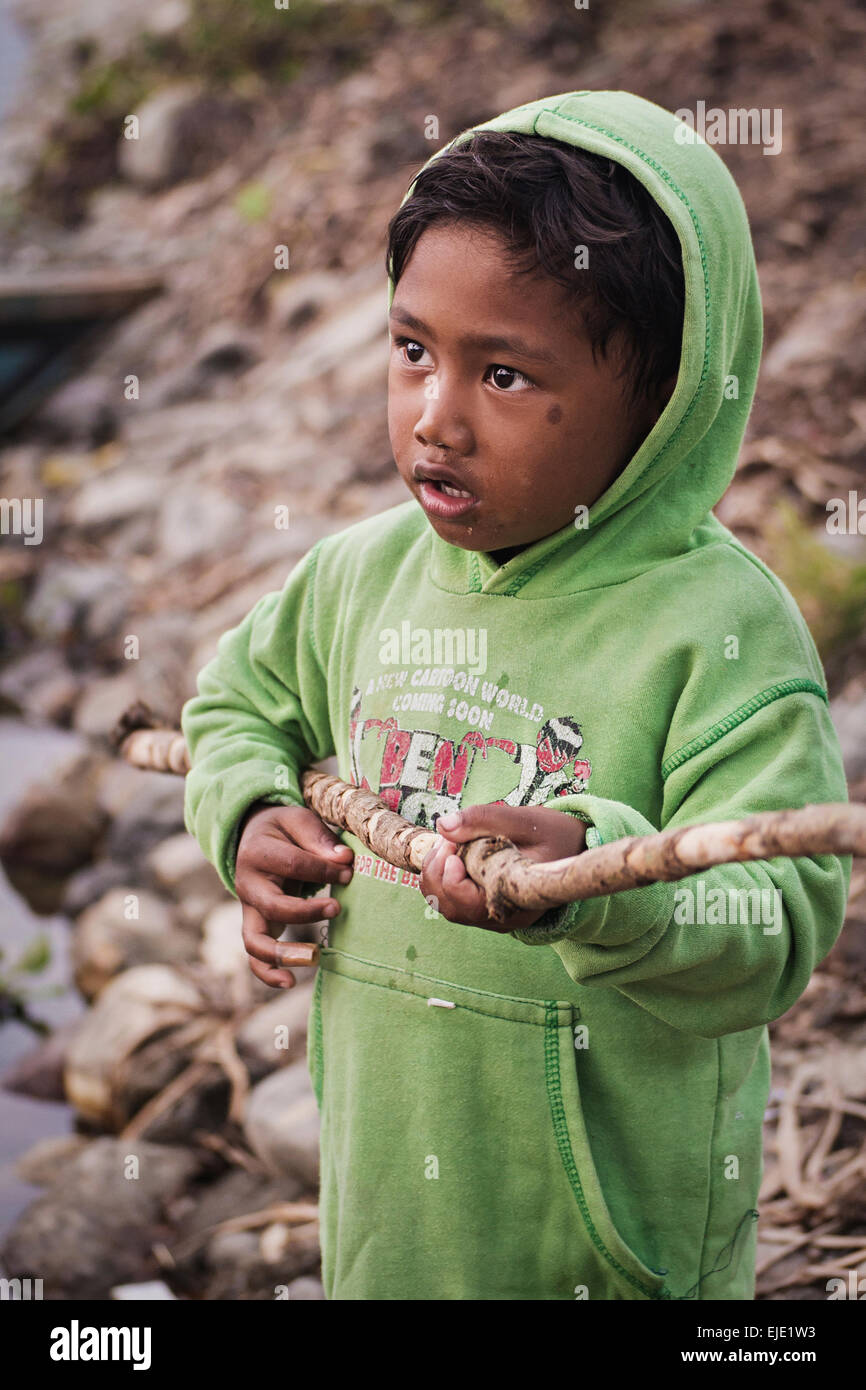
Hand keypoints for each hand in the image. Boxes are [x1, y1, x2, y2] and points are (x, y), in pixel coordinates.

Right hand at [235, 803, 352, 988]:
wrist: (252, 836)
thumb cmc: (282, 829)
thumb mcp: (297, 820)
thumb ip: (319, 838)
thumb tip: (345, 860)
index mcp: (258, 853)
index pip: (293, 865)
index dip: (324, 870)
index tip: (349, 871)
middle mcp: (247, 885)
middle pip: (273, 906)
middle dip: (307, 912)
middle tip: (337, 909)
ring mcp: (248, 910)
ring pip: (255, 940)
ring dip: (283, 954)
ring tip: (315, 957)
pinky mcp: (255, 926)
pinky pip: (254, 957)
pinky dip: (267, 974)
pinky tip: (290, 982)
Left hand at [419, 803, 586, 931]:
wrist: (575, 849)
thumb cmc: (555, 834)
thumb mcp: (526, 820)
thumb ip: (484, 819)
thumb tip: (443, 825)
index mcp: (519, 899)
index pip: (470, 905)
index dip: (451, 879)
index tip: (451, 844)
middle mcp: (506, 915)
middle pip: (452, 907)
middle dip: (438, 871)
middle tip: (447, 839)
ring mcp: (496, 915)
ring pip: (448, 906)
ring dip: (436, 874)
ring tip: (447, 844)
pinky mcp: (487, 908)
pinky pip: (453, 902)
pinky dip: (441, 878)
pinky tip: (450, 853)